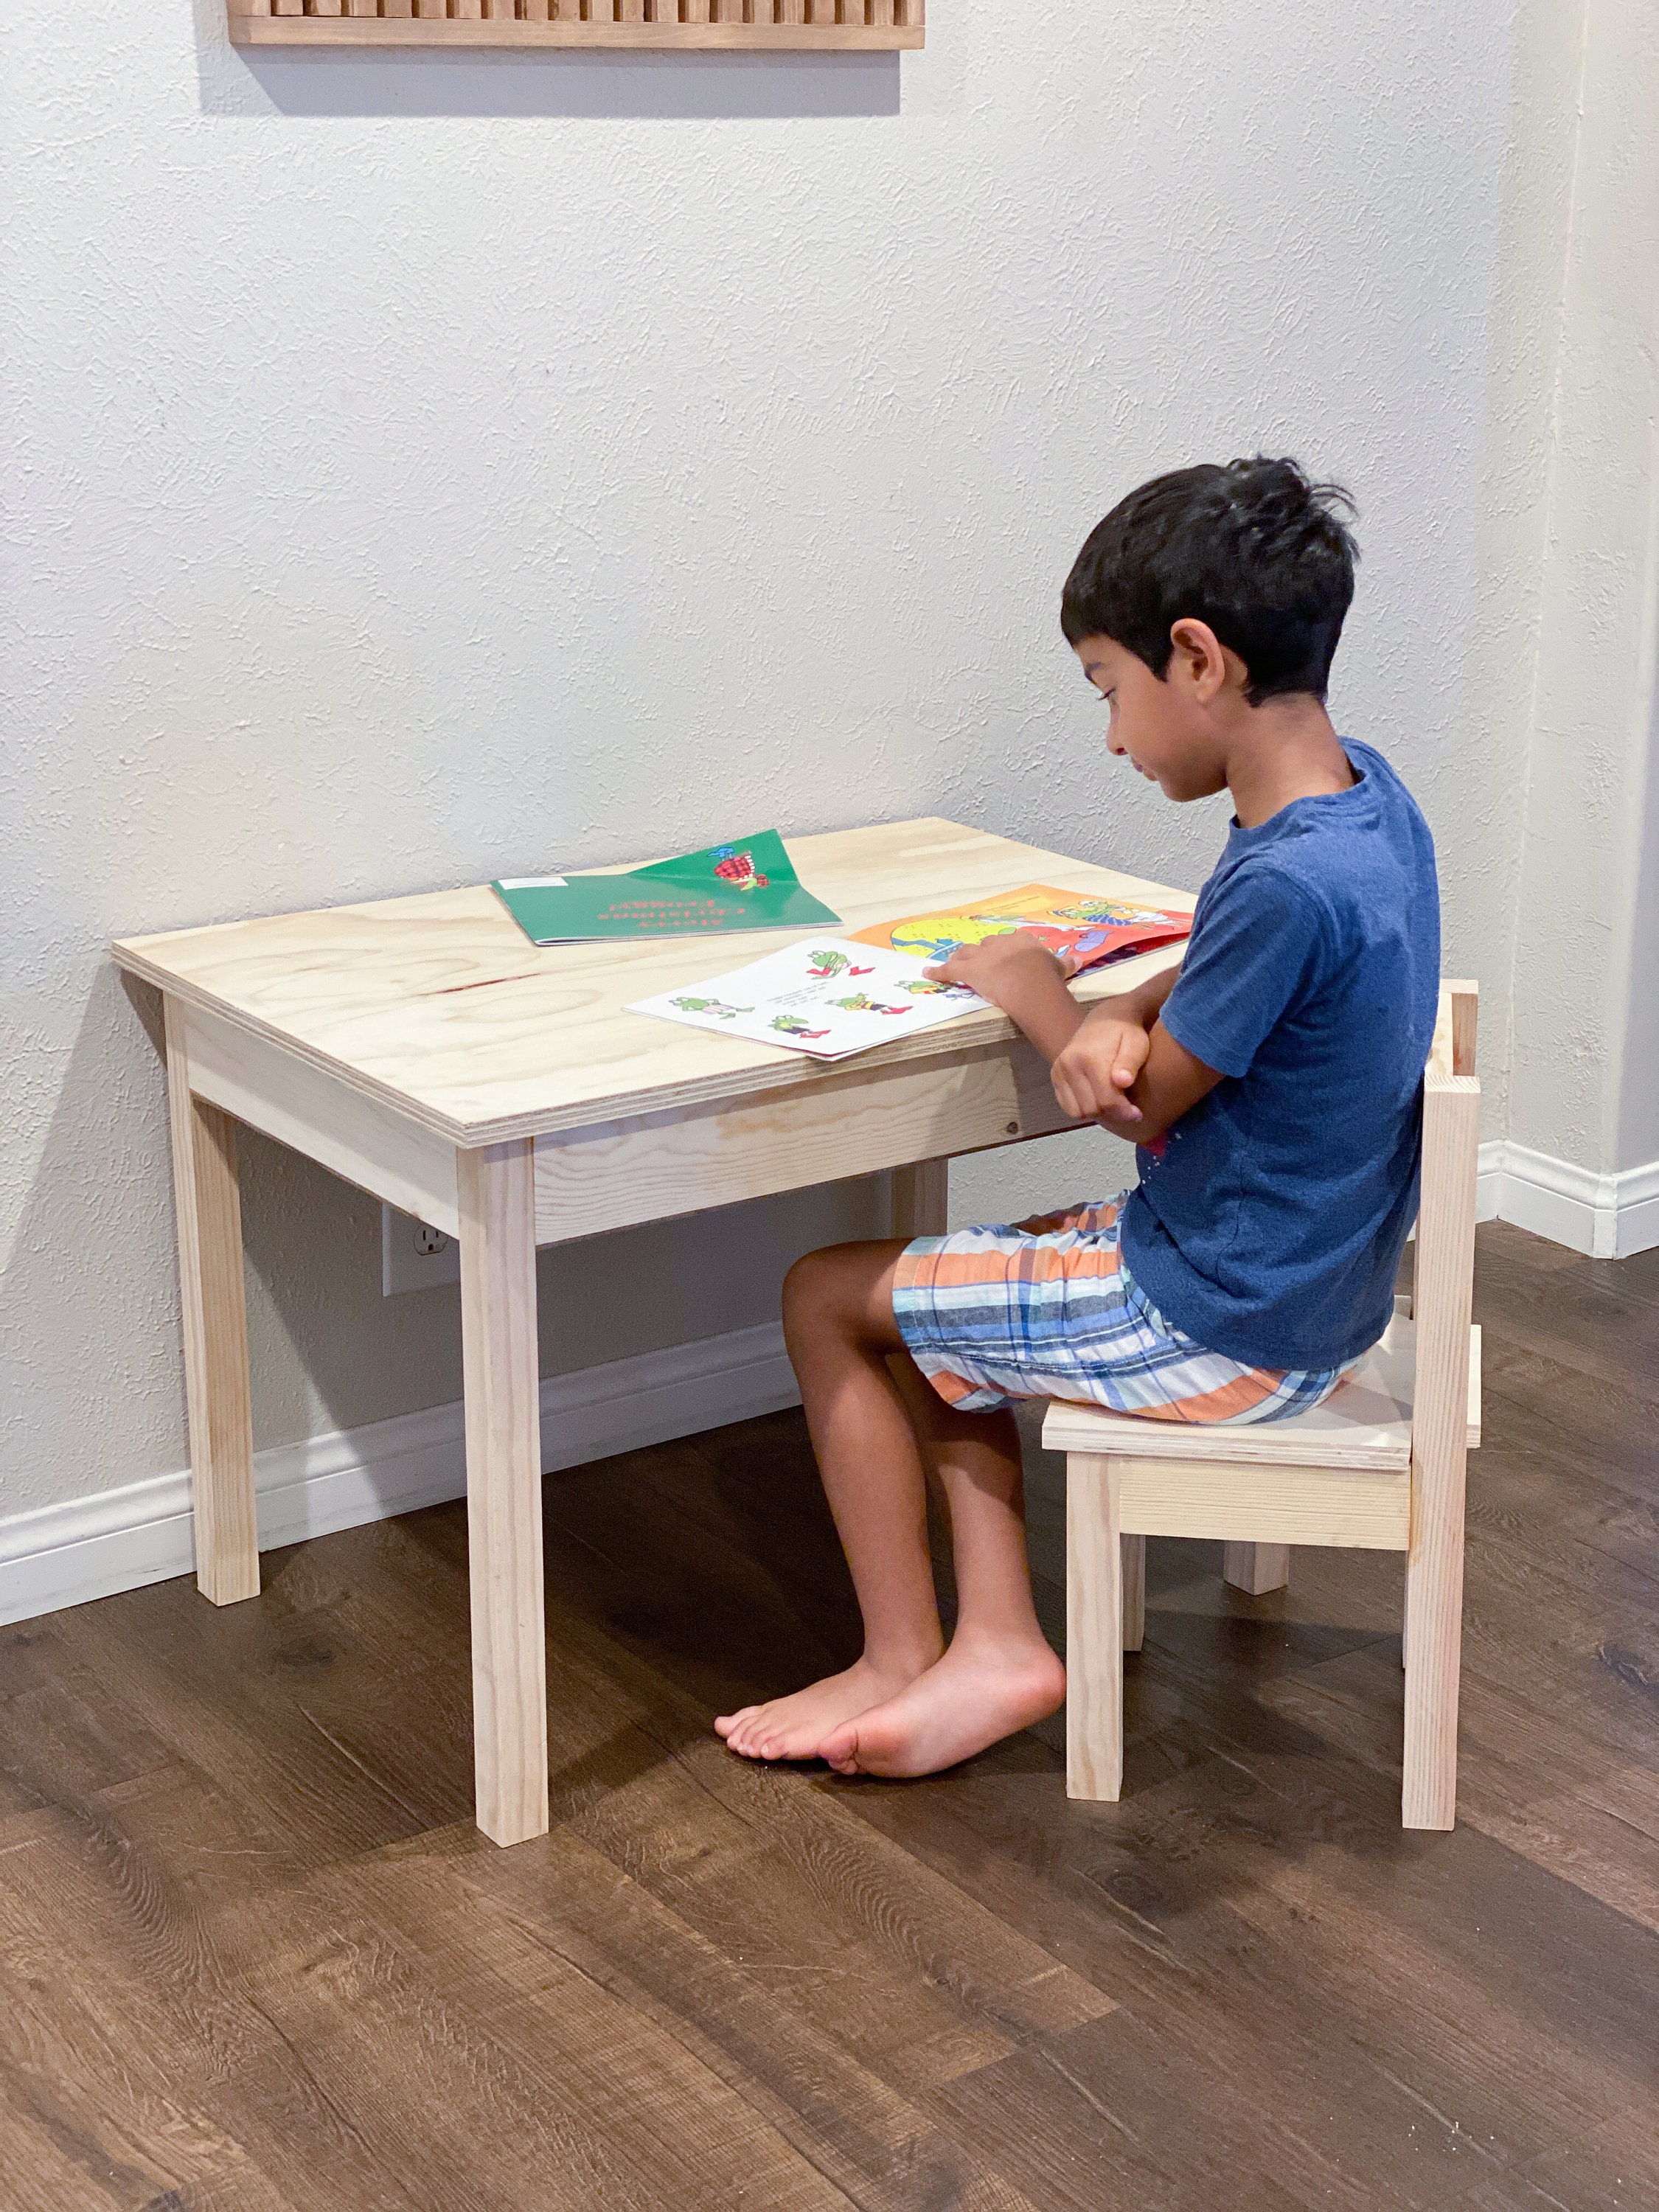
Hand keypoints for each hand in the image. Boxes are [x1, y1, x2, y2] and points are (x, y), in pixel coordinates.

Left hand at [923, 930, 1073, 1006]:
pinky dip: (937, 971)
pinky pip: (949, 970)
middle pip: (987, 945)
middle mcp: (1000, 943)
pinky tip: (927, 973)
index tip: (1006, 956)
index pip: (1011, 942)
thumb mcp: (1059, 968)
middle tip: (978, 960)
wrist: (1031, 982)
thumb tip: (1078, 959)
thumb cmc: (1046, 976)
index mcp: (1022, 941)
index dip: (1006, 950)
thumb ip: (1065, 964)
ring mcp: (983, 955)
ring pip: (966, 952)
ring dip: (960, 957)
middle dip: (982, 952)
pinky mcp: (968, 970)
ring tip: (955, 961)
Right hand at [1050, 1008, 1151, 1130]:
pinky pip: (1067, 1107)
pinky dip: (1083, 1108)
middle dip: (1112, 1113)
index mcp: (1090, 1057)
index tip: (1138, 1114)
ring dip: (1097, 1112)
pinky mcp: (1055, 1076)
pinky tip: (1098, 1098)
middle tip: (1127, 1107)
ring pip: (1077, 1112)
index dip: (1124, 1112)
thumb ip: (1129, 1062)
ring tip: (1112, 1102)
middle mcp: (1069, 1065)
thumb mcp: (1136, 1044)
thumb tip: (1122, 1081)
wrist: (1105, 1019)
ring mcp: (1059, 1071)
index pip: (1106, 1100)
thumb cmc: (1126, 1033)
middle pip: (1092, 1108)